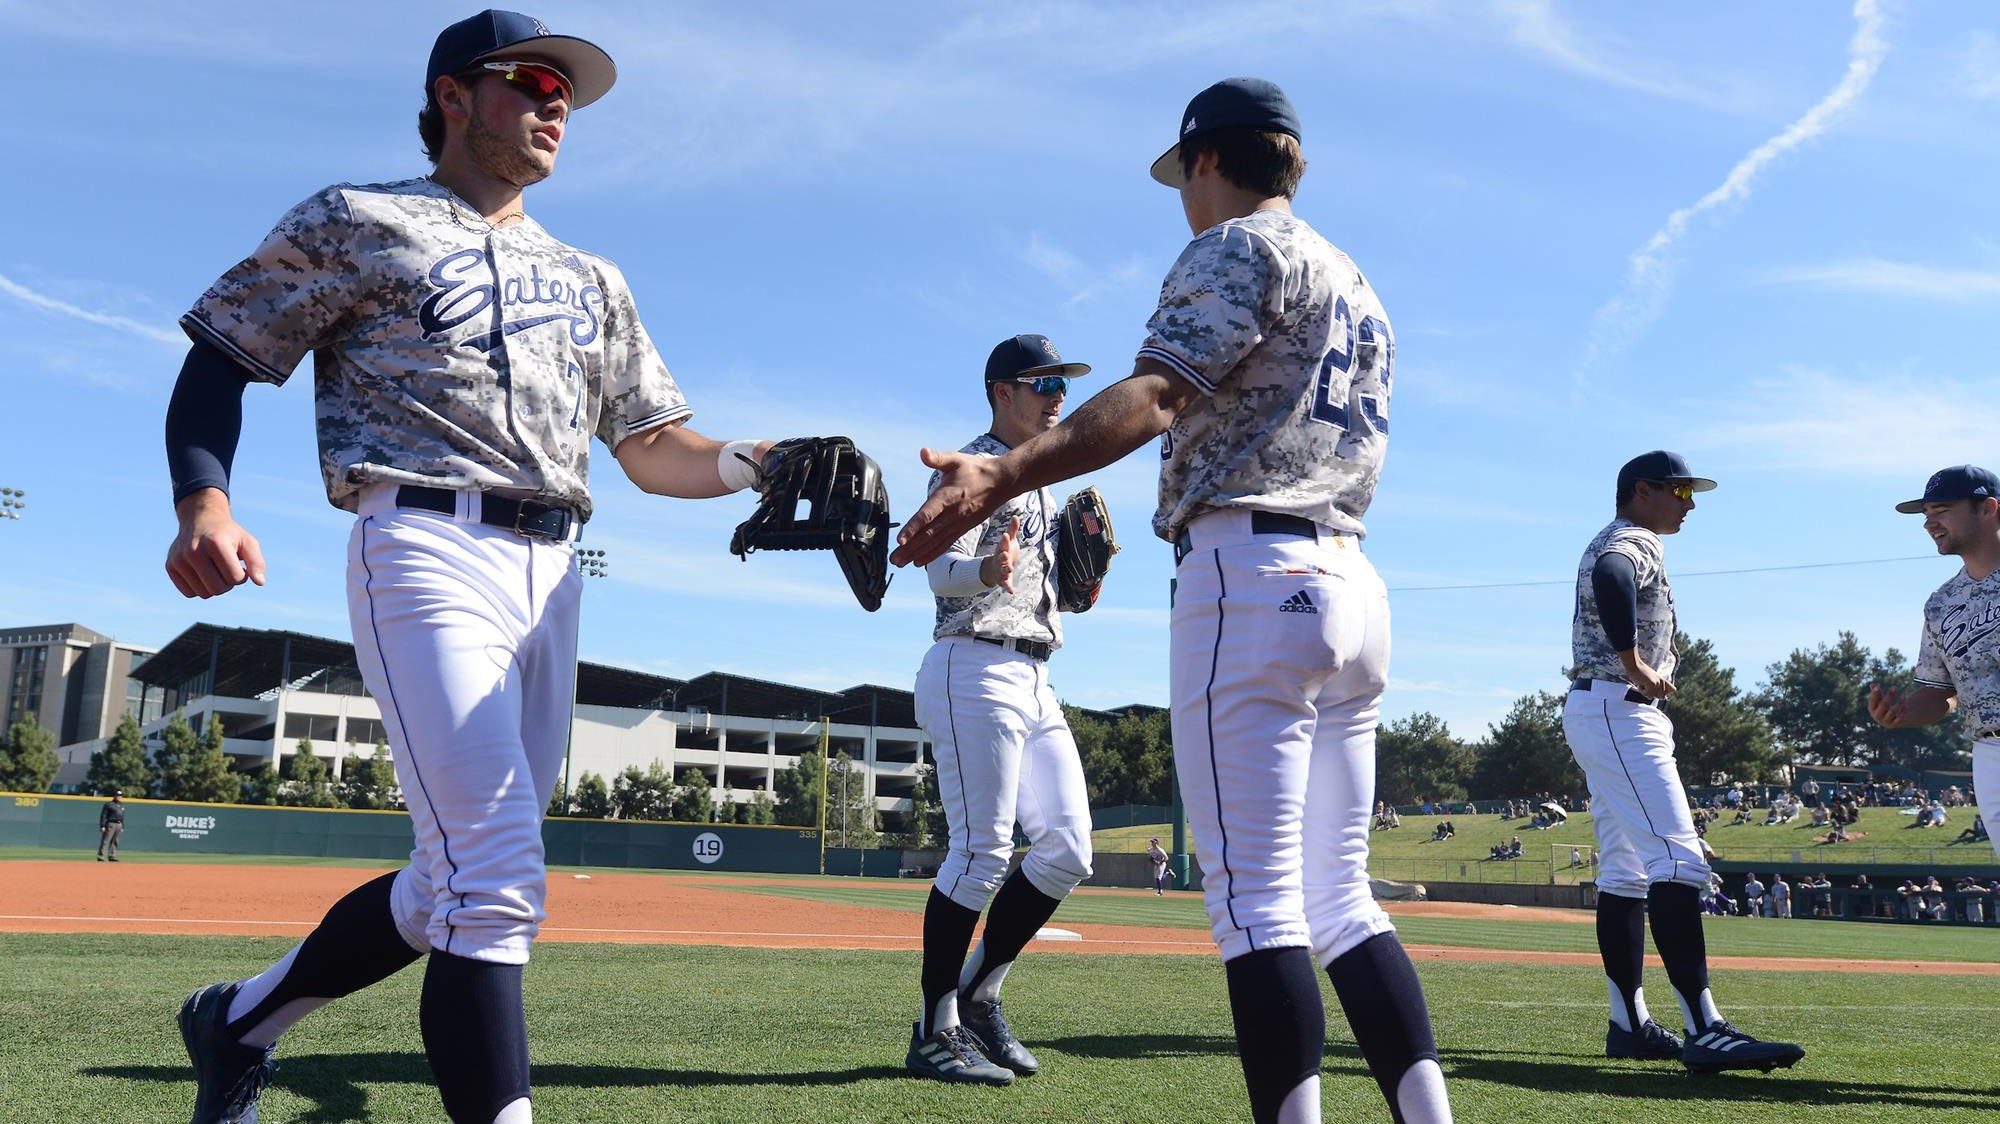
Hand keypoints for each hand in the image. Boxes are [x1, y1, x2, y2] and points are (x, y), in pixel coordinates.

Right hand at [165, 489, 265, 598]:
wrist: (200, 520)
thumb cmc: (228, 534)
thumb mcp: (248, 542)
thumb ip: (257, 562)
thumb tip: (260, 582)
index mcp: (216, 543)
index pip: (235, 578)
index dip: (242, 575)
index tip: (239, 564)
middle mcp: (194, 551)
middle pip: (218, 589)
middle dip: (228, 584)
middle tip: (227, 569)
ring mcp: (179, 559)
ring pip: (204, 593)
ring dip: (214, 587)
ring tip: (215, 570)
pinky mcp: (170, 566)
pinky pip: (189, 593)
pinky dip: (200, 588)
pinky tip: (203, 574)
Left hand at [892, 448, 1007, 566]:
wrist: (1000, 482)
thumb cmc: (975, 470)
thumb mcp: (955, 459)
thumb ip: (937, 458)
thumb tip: (923, 452)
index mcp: (947, 497)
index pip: (928, 514)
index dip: (913, 527)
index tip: (900, 539)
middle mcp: (952, 514)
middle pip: (928, 534)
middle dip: (910, 548)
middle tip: (894, 560)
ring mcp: (958, 524)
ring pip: (935, 542)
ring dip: (917, 554)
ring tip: (901, 563)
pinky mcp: (962, 529)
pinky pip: (944, 544)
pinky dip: (932, 554)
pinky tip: (919, 562)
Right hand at [979, 517, 1020, 592]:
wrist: (994, 568)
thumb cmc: (1004, 552)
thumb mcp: (1009, 541)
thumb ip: (1012, 530)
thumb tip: (1016, 516)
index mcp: (1002, 550)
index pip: (1003, 544)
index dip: (1004, 540)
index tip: (1006, 535)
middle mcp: (1000, 560)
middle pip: (1001, 558)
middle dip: (1003, 556)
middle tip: (1005, 554)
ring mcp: (1001, 571)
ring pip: (1002, 571)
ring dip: (1005, 570)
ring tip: (1009, 569)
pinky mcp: (1003, 581)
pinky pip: (1005, 585)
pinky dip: (1008, 588)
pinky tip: (1011, 592)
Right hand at [1626, 657, 1674, 699]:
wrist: (1634, 665)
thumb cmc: (1639, 673)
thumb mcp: (1651, 679)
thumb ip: (1658, 687)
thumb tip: (1663, 697)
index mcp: (1663, 680)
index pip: (1673, 689)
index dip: (1664, 693)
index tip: (1655, 688)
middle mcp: (1662, 681)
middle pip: (1661, 697)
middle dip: (1652, 693)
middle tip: (1646, 685)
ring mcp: (1658, 683)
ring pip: (1653, 696)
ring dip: (1645, 692)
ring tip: (1643, 683)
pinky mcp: (1653, 684)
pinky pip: (1648, 695)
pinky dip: (1642, 691)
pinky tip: (1641, 683)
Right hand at [1867, 683, 1907, 727]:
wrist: (1889, 721)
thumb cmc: (1883, 707)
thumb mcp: (1879, 700)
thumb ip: (1877, 693)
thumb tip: (1872, 685)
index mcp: (1871, 709)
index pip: (1872, 700)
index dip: (1875, 693)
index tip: (1878, 686)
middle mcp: (1877, 715)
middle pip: (1884, 704)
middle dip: (1889, 695)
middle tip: (1895, 687)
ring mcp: (1885, 720)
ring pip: (1893, 711)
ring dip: (1899, 702)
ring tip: (1904, 696)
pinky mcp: (1894, 724)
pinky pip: (1900, 717)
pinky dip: (1903, 710)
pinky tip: (1906, 705)